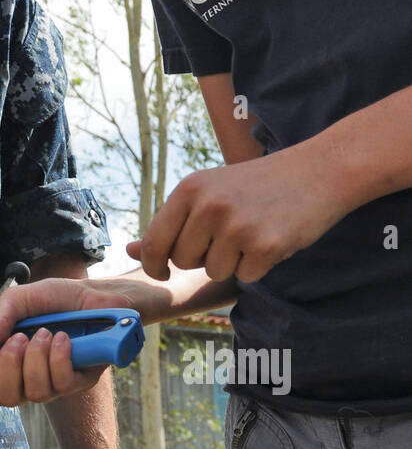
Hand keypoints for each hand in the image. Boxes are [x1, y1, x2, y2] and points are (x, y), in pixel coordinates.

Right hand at [0, 276, 165, 412]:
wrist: (95, 294)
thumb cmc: (58, 299)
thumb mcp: (21, 300)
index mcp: (11, 365)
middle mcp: (31, 380)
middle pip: (7, 398)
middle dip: (8, 366)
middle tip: (19, 338)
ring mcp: (56, 384)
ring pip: (35, 393)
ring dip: (35, 359)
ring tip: (44, 333)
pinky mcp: (81, 382)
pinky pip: (62, 384)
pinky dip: (58, 358)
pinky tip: (63, 338)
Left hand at [126, 145, 352, 283]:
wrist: (318, 171)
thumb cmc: (258, 185)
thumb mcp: (209, 192)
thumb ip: (171, 222)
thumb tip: (131, 249)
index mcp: (189, 189)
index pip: (154, 241)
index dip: (154, 263)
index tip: (161, 270)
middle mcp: (208, 206)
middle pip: (183, 261)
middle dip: (200, 258)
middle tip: (227, 235)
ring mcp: (237, 226)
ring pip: (214, 272)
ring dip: (231, 262)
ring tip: (252, 233)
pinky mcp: (265, 245)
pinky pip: (246, 277)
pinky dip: (258, 267)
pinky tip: (272, 239)